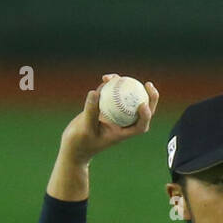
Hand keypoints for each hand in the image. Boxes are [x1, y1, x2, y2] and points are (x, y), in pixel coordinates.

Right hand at [47, 76, 159, 200]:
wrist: (73, 146)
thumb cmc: (81, 143)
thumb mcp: (85, 129)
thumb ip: (91, 112)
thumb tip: (94, 92)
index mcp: (122, 133)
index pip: (140, 126)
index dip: (145, 116)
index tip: (143, 105)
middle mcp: (122, 123)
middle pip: (141, 111)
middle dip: (149, 98)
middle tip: (148, 84)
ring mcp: (115, 114)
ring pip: (127, 99)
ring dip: (127, 86)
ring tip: (119, 76)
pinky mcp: (105, 107)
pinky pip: (112, 94)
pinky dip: (110, 86)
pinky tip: (105, 78)